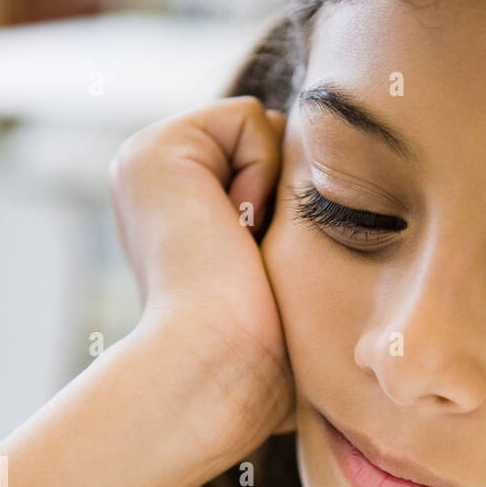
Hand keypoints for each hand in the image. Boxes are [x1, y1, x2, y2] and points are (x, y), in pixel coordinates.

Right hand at [108, 96, 295, 468]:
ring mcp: (147, 161)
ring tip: (238, 250)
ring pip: (264, 130)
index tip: (254, 273)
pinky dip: (262, 176)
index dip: (286, 216)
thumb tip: (338, 210)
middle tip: (247, 264)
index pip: (269, 171)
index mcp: (179, 214)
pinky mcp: (156, 148)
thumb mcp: (280, 285)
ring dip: (272, 194)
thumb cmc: (262, 355)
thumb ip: (288, 236)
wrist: (221, 367)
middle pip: (269, 146)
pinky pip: (252, 119)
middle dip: (279, 200)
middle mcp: (155, 183)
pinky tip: (234, 231)